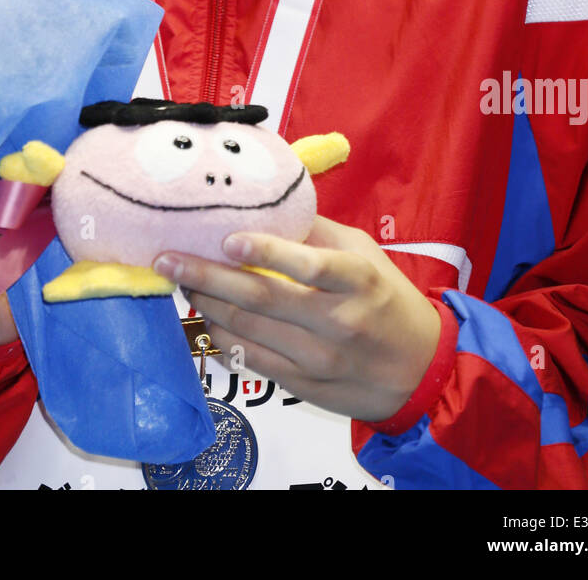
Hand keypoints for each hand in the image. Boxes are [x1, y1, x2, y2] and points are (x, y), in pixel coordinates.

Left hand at [153, 215, 441, 421]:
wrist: (418, 371)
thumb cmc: (387, 300)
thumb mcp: (364, 255)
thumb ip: (317, 234)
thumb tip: (266, 204)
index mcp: (356, 280)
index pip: (309, 266)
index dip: (267, 252)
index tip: (228, 240)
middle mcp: (336, 321)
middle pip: (262, 299)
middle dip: (208, 278)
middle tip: (169, 260)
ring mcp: (317, 358)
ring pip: (248, 331)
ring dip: (207, 305)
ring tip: (181, 282)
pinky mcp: (302, 384)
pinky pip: (250, 360)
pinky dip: (222, 338)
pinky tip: (204, 317)